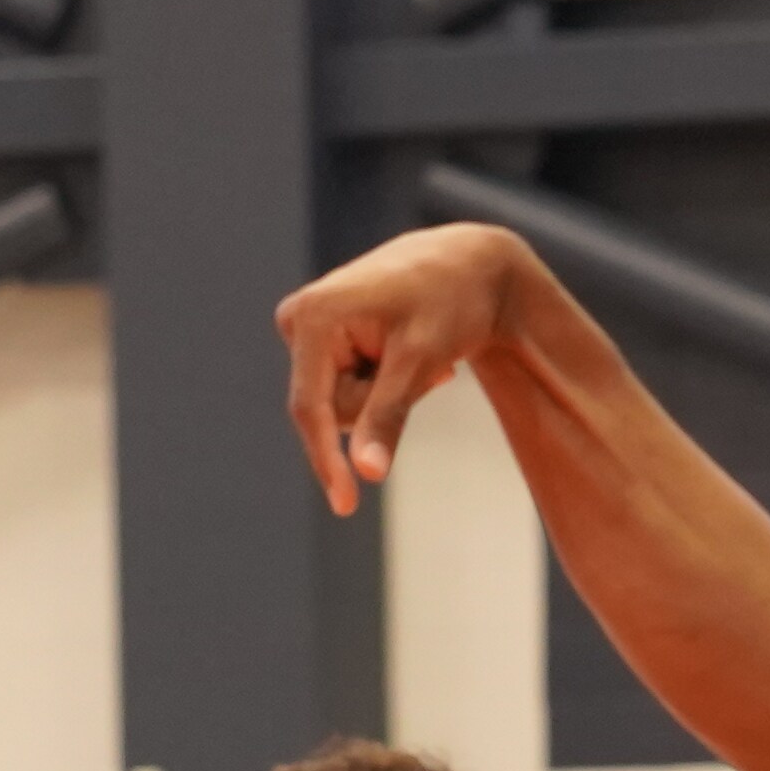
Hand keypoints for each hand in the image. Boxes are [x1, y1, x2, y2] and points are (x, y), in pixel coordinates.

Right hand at [274, 223, 525, 515]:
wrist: (469, 264)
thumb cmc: (450, 302)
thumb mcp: (420, 361)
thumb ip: (387, 416)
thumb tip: (367, 473)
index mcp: (313, 317)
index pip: (312, 409)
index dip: (327, 460)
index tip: (344, 506)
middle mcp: (300, 319)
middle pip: (332, 409)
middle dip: (381, 403)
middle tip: (426, 367)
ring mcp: (309, 328)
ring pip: (343, 403)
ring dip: (388, 390)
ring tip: (418, 353)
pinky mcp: (323, 338)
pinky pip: (350, 388)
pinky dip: (386, 380)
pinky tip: (407, 350)